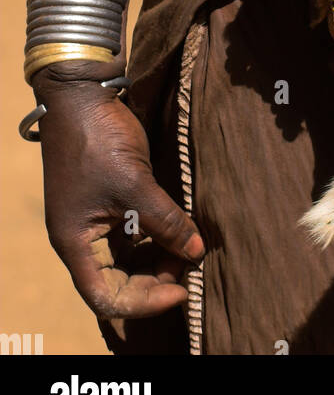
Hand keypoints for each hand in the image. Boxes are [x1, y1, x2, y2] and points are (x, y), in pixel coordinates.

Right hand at [35, 73, 203, 318]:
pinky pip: (132, 233)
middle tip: (191, 264)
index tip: (182, 290)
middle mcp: (82, 238)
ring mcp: (95, 220)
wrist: (81, 94)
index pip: (106, 296)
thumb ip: (167, 222)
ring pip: (128, 258)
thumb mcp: (137, 184)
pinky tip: (180, 227)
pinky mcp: (109, 201)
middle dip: (155, 279)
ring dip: (158, 257)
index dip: (145, 301)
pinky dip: (156, 236)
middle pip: (118, 281)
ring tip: (190, 245)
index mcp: (76, 243)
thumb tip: (196, 253)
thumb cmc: (98, 140)